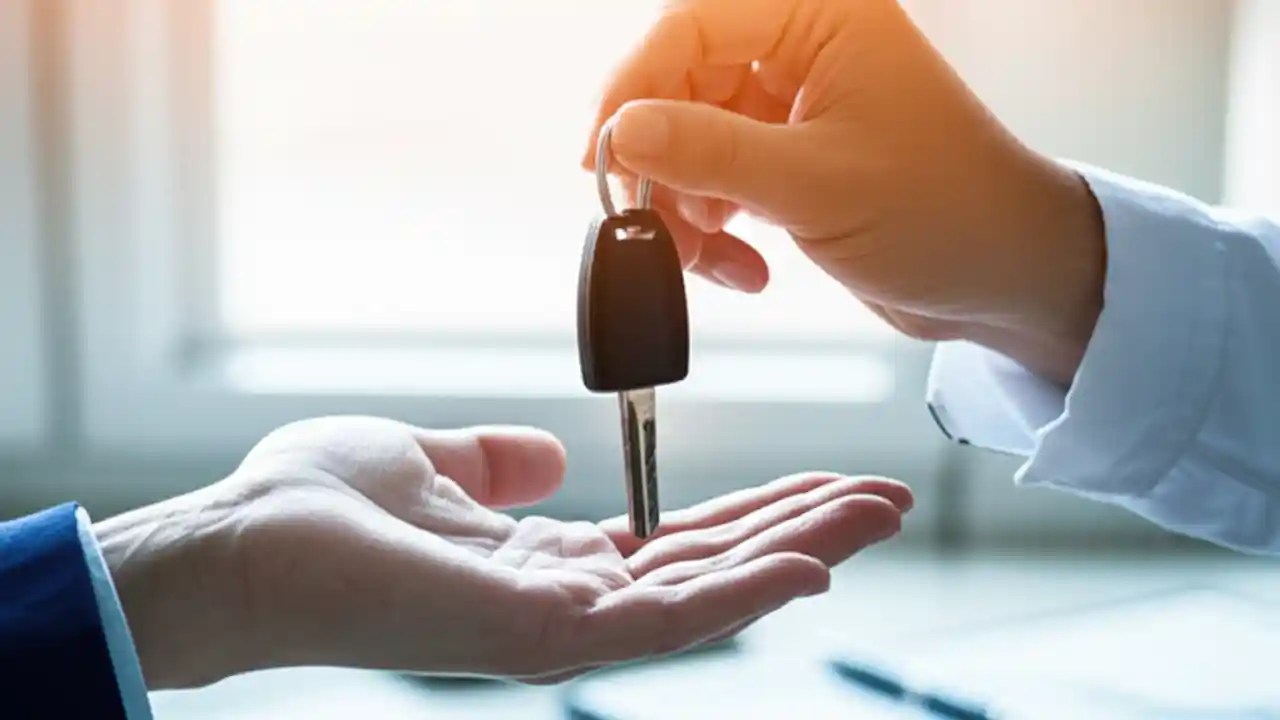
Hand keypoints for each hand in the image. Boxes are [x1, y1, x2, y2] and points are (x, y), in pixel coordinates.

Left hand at [95, 416, 910, 688]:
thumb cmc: (315, 507)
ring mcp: (562, 629)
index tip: (823, 482)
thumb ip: (496, 461)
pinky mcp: (544, 637)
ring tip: (876, 517)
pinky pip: (666, 622)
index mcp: (547, 563)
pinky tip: (810, 565)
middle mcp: (568, 603)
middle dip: (802, 531)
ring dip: (798, 553)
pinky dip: (744, 594)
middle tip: (887, 499)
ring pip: (709, 595)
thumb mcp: (429, 459)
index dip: (754, 513)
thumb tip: (547, 453)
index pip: (676, 542)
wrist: (243, 545)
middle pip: (712, 567)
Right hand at [586, 0, 1105, 383]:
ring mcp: (794, 104)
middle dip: (659, 159)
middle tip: (644, 219)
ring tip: (709, 257)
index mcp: (823, 15)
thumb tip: (620, 133)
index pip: (691, 23)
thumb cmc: (949, 214)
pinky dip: (713, 228)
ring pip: (688, 137)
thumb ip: (711, 153)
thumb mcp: (817, 185)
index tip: (604, 153)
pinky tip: (742, 267)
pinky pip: (715, 178)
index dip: (634, 84)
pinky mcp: (790, 157)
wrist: (1005, 279)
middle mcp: (804, 47)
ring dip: (683, 206)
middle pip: (679, 80)